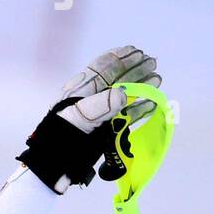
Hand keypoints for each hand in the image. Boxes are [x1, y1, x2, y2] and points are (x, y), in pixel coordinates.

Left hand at [17, 46, 161, 193]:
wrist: (56, 161)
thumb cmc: (64, 133)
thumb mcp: (80, 115)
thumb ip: (101, 104)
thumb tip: (123, 94)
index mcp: (82, 88)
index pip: (103, 67)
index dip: (121, 58)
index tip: (137, 52)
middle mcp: (93, 97)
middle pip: (118, 79)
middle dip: (136, 70)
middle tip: (153, 63)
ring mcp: (101, 113)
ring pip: (124, 97)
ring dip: (141, 88)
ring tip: (157, 81)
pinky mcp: (107, 129)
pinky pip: (126, 116)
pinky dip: (139, 109)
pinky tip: (151, 103)